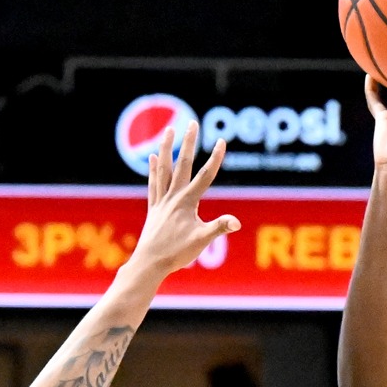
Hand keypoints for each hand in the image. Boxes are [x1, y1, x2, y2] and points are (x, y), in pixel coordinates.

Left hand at [133, 121, 241, 273]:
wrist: (149, 262)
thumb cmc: (177, 253)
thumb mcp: (202, 241)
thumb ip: (219, 228)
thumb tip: (236, 222)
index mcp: (187, 202)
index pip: (205, 176)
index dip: (215, 158)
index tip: (221, 141)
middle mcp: (173, 196)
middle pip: (182, 164)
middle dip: (188, 143)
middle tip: (192, 123)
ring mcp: (161, 201)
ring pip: (164, 168)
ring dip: (167, 148)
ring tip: (169, 130)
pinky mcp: (154, 208)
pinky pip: (154, 183)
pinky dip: (154, 169)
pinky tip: (153, 157)